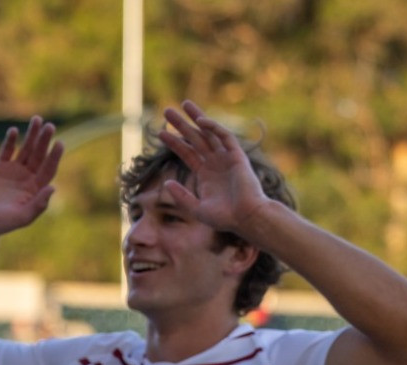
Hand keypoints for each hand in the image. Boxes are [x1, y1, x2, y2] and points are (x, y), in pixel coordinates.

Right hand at [0, 117, 62, 238]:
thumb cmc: (1, 224)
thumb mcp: (21, 217)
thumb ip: (37, 205)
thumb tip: (52, 188)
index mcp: (36, 188)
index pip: (48, 168)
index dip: (54, 156)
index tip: (59, 143)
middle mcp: (27, 177)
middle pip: (39, 155)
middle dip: (44, 141)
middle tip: (50, 126)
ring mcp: (13, 171)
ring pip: (25, 149)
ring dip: (31, 135)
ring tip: (37, 119)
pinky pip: (6, 151)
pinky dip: (10, 141)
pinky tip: (13, 131)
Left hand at [157, 101, 270, 236]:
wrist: (246, 218)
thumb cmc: (224, 217)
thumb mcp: (196, 208)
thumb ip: (181, 196)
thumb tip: (166, 182)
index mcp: (205, 174)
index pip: (186, 153)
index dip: (174, 142)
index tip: (160, 132)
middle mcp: (214, 162)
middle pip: (195, 138)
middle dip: (181, 124)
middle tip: (167, 110)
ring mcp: (226, 158)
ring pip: (208, 133)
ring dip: (196, 118)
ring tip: (183, 104)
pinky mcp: (237, 156)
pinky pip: (225, 137)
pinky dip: (214, 128)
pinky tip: (200, 120)